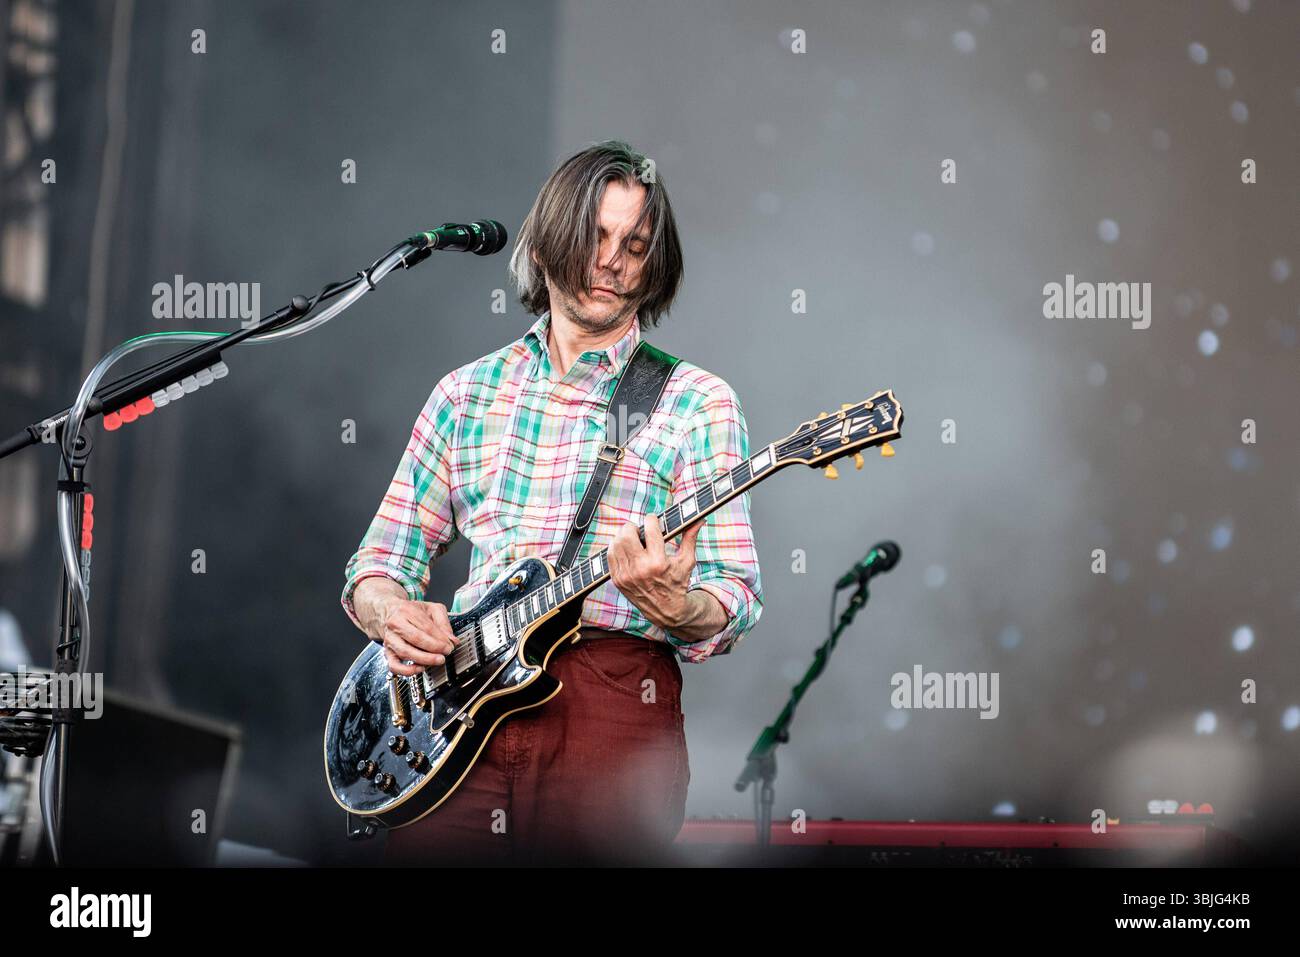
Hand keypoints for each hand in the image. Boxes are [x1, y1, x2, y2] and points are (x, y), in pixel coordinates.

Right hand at [376, 598, 457, 676]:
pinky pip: (394, 665)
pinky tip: (419, 669)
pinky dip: (406, 670)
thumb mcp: (431, 608)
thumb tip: (452, 640)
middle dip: (434, 648)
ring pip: (406, 652)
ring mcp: (391, 639)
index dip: (440, 638)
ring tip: (437, 660)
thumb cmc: (410, 611)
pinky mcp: (388, 652)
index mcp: (407, 610)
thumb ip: (444, 622)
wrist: (388, 612)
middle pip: (416, 638)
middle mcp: (396, 624)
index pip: (426, 627)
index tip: (449, 645)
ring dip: (424, 659)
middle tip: (445, 653)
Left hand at [607, 513, 702, 630]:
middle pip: (627, 534)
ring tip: (632, 538)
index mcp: (658, 563)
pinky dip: (616, 547)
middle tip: (639, 529)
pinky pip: (610, 555)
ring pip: (616, 543)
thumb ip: (690, 538)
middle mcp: (641, 569)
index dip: (651, 519)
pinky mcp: (618, 580)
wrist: (667, 610)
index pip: (650, 530)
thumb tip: (699, 520)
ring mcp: (627, 575)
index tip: (653, 519)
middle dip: (633, 527)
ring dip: (623, 536)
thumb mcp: (687, 561)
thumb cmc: (678, 583)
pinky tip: (625, 548)